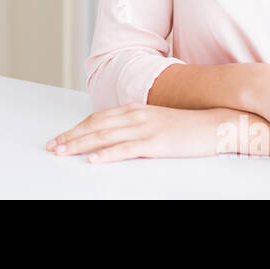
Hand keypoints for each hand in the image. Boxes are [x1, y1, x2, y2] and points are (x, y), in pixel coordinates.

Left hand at [45, 104, 234, 162]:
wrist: (216, 123)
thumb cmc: (187, 127)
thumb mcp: (155, 121)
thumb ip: (134, 126)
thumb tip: (113, 136)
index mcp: (134, 109)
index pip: (97, 118)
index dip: (77, 128)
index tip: (61, 138)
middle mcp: (136, 115)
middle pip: (95, 126)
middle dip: (71, 137)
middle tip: (53, 146)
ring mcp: (146, 128)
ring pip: (105, 136)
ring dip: (81, 144)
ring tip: (63, 152)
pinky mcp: (156, 143)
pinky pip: (126, 149)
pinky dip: (107, 154)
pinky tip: (94, 159)